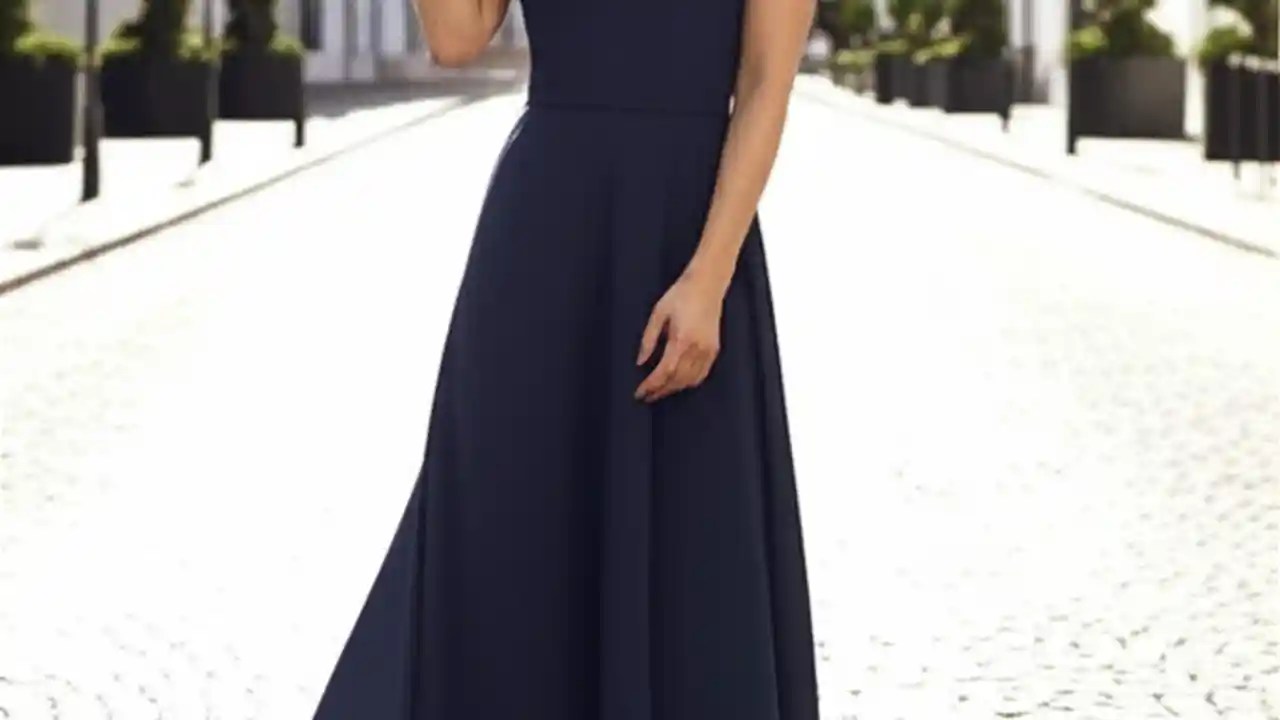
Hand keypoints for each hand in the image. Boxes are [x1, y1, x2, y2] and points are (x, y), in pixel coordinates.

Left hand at [634, 271, 725, 402]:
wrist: (707, 284)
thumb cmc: (680, 295)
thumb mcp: (658, 313)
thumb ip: (648, 340)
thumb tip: (640, 362)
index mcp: (681, 339)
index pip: (665, 371)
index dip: (651, 385)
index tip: (639, 393)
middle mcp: (697, 349)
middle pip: (677, 380)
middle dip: (660, 391)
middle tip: (646, 396)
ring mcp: (708, 351)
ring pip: (690, 381)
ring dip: (673, 389)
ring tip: (659, 392)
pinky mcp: (714, 350)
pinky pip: (701, 374)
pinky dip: (688, 383)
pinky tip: (678, 384)